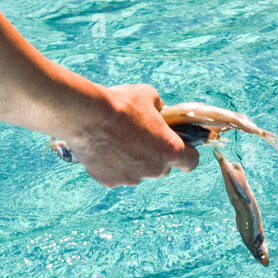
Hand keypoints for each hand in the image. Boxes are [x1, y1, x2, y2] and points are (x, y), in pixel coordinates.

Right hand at [61, 84, 198, 186]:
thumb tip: (159, 113)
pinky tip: (103, 148)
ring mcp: (131, 178)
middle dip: (156, 156)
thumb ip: (160, 110)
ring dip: (133, 161)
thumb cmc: (120, 104)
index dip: (187, 154)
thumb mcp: (149, 96)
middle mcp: (154, 169)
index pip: (190, 162)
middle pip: (162, 168)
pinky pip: (116, 175)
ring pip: (138, 173)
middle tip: (142, 138)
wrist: (86, 115)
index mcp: (169, 150)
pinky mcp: (110, 181)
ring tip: (117, 140)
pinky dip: (112, 165)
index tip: (181, 148)